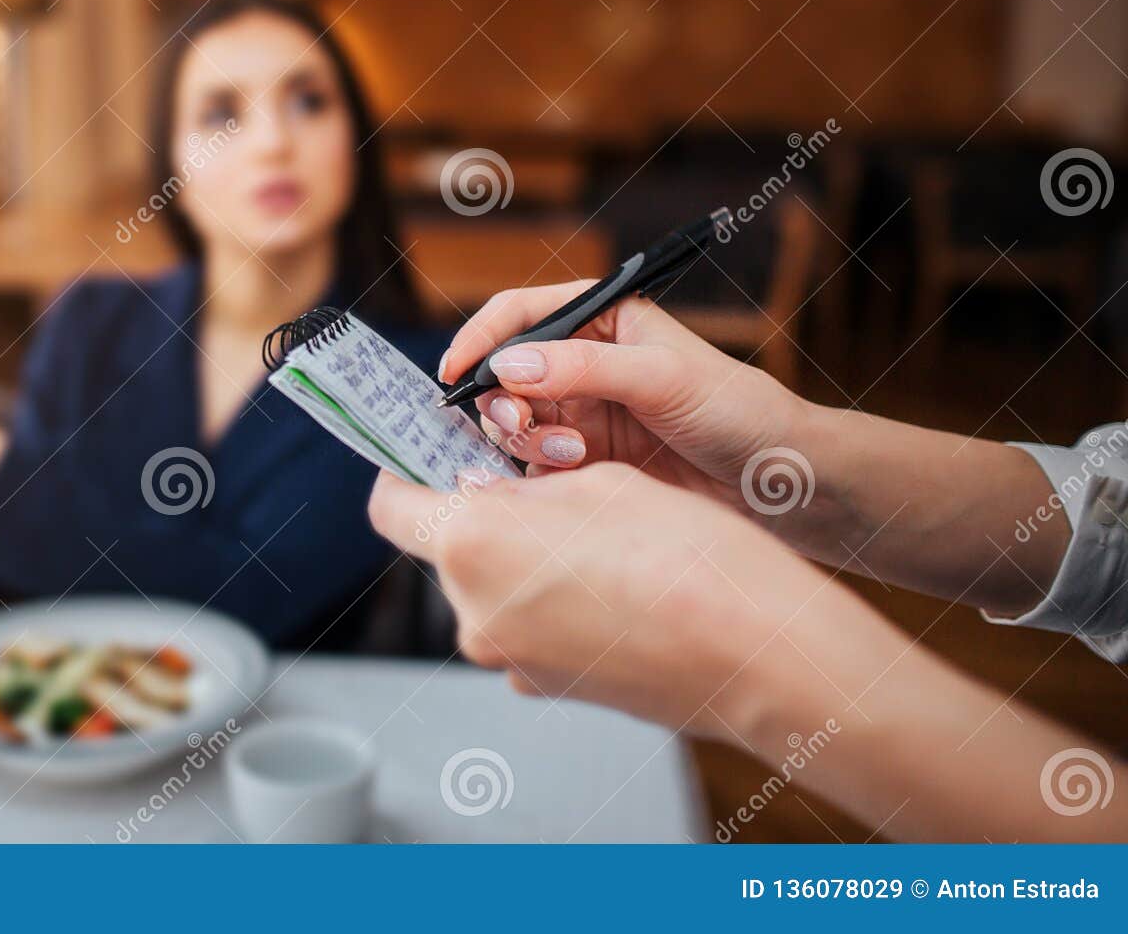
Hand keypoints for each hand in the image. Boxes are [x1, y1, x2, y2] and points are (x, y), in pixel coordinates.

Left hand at [369, 464, 853, 741]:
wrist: (756, 650)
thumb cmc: (685, 555)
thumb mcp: (594, 482)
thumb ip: (521, 488)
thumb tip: (484, 495)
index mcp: (471, 545)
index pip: (391, 508)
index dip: (401, 476)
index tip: (423, 458)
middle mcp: (473, 612)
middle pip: (446, 551)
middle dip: (481, 518)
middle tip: (539, 491)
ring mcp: (507, 659)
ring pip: (489, 589)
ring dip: (519, 561)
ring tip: (592, 541)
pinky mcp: (543, 687)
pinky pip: (525, 627)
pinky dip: (548, 602)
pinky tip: (609, 587)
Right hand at [441, 284, 803, 512]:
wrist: (777, 481)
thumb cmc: (737, 409)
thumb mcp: (662, 377)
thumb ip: (582, 367)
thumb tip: (508, 365)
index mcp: (601, 320)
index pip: (519, 314)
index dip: (480, 338)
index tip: (454, 372)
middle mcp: (581, 363)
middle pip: (503, 374)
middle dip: (502, 402)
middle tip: (523, 427)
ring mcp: (580, 414)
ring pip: (512, 423)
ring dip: (526, 440)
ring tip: (571, 456)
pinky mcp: (584, 463)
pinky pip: (532, 467)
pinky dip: (537, 474)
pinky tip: (571, 477)